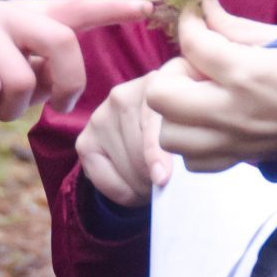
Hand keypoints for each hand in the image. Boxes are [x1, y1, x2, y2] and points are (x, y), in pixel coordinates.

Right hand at [0, 0, 152, 156]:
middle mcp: (6, 13)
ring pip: (23, 79)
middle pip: (62, 41)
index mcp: (27, 19)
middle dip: (68, 82)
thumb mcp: (17, 83)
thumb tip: (71, 79)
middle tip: (58, 104)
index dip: (112, 8)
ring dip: (10, 108)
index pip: (77, 9)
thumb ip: (46, 74)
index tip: (147, 7)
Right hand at [75, 60, 179, 207]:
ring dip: (143, 187)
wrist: (150, 132)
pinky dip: (122, 193)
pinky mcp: (84, 141)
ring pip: (125, 169)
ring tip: (153, 182)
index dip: (157, 155)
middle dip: (156, 178)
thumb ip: (188, 139)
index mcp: (157, 84)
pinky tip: (133, 186)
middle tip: (168, 183)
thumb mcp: (191, 125)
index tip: (163, 179)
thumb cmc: (179, 129)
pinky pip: (103, 179)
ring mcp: (100, 116)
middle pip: (139, 153)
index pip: (152, 124)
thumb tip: (170, 175)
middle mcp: (123, 95)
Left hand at [149, 0, 276, 171]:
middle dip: (171, 74)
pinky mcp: (234, 161)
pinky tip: (209, 122)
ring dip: (176, 112)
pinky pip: (190, 160)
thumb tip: (200, 1)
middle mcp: (231, 111)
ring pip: (169, 134)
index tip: (195, 17)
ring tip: (200, 97)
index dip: (188, 22)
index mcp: (246, 73)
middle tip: (195, 67)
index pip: (192, 44)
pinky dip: (192, 141)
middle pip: (161, 95)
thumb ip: (231, 24)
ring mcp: (230, 142)